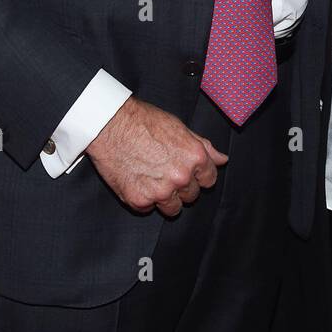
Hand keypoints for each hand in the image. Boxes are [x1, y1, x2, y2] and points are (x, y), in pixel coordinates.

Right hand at [86, 96, 227, 217]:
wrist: (109, 124)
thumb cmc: (144, 121)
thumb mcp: (180, 128)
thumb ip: (204, 147)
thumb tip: (222, 159)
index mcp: (195, 158)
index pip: (210, 180)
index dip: (199, 176)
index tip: (189, 172)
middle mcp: (181, 177)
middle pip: (192, 196)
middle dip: (182, 187)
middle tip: (165, 171)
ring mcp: (160, 191)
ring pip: (173, 208)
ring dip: (165, 198)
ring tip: (152, 179)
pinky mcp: (139, 200)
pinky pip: (148, 209)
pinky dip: (143, 199)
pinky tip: (137, 180)